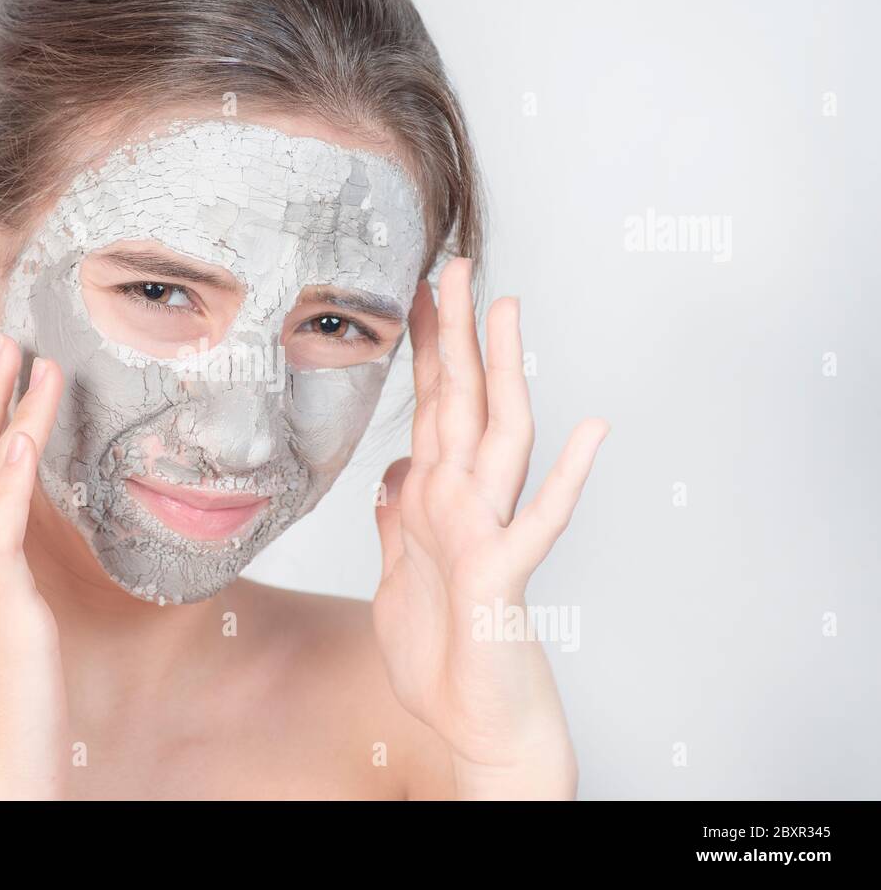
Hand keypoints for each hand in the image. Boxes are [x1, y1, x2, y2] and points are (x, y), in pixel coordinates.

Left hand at [372, 257, 608, 797]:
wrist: (475, 724)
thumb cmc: (443, 653)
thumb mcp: (397, 578)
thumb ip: (397, 523)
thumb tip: (392, 475)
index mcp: (438, 499)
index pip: (433, 408)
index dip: (424, 350)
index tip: (413, 292)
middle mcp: (468, 504)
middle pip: (464, 402)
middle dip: (456, 332)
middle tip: (451, 262)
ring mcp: (490, 534)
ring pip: (500, 440)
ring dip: (505, 376)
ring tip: (507, 312)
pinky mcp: (503, 577)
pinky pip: (538, 523)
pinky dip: (566, 480)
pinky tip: (594, 431)